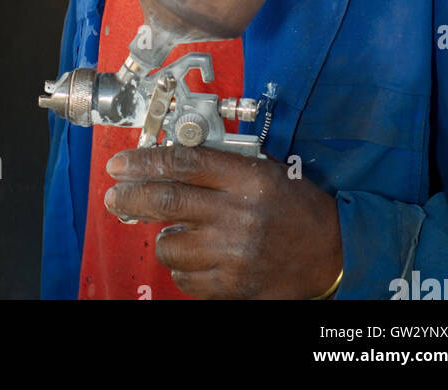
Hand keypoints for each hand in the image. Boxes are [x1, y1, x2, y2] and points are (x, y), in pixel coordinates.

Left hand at [104, 143, 341, 299]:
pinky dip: (180, 267)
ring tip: (173, 232)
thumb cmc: (295, 205)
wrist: (332, 250)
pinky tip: (192, 256)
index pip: (182, 162)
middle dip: (131, 197)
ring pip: (171, 244)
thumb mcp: (262, 169)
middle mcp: (238, 214)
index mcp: (246, 178)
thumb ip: (218, 165)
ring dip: (163, 237)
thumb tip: (165, 161)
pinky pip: (187, 278)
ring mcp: (235, 253)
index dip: (144, 161)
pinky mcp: (235, 285)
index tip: (121, 164)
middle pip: (166, 200)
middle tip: (115, 196)